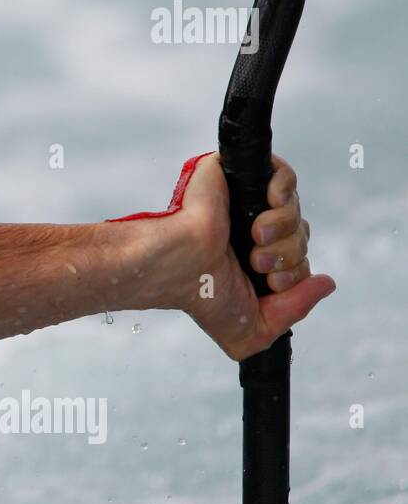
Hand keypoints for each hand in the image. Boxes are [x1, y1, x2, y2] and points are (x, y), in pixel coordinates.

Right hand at [171, 152, 335, 360]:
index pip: (298, 260)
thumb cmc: (201, 295)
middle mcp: (252, 232)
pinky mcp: (237, 177)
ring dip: (283, 226)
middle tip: (257, 262)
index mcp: (254, 263)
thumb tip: (326, 284)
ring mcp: (245, 203)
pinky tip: (271, 201)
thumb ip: (295, 311)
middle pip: (300, 234)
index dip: (295, 271)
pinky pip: (283, 174)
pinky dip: (284, 188)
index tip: (271, 282)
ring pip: (294, 207)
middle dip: (288, 253)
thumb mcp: (253, 329)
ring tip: (255, 236)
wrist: (179, 266)